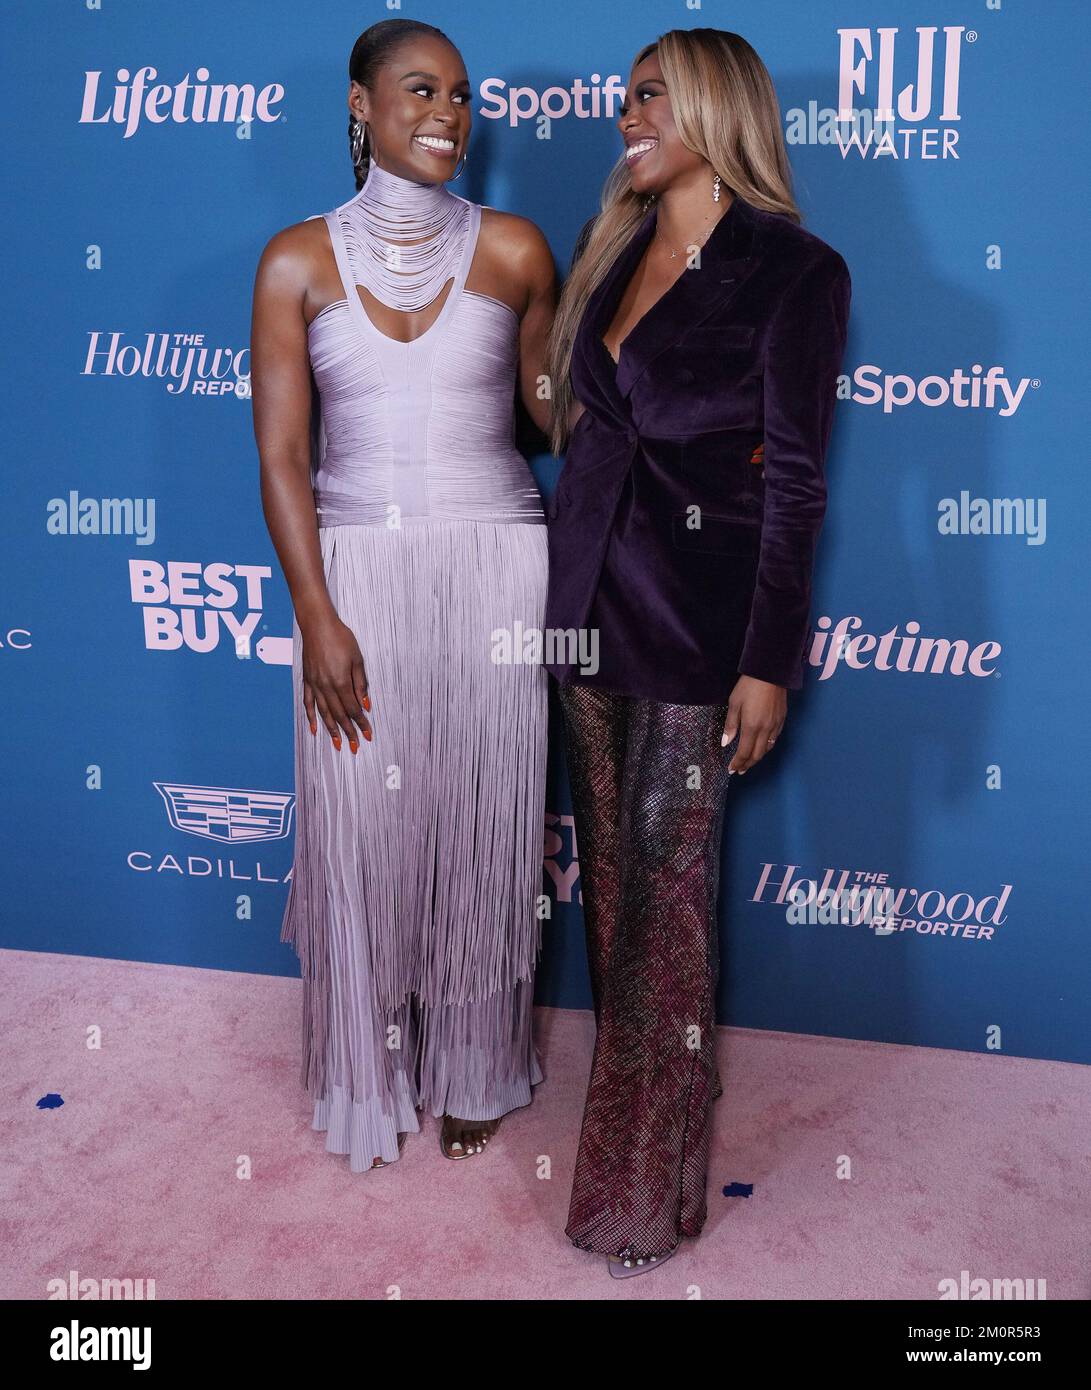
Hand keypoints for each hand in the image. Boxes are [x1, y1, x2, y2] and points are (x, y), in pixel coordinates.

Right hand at [300, 614, 371, 751]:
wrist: (317, 624)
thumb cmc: (340, 638)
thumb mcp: (357, 659)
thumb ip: (361, 684)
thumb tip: (365, 704)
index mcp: (341, 682)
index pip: (353, 709)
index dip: (362, 724)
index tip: (368, 735)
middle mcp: (326, 687)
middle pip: (339, 715)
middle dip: (348, 732)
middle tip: (355, 747)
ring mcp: (315, 685)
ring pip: (324, 713)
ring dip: (331, 730)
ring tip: (338, 744)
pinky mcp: (307, 680)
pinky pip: (309, 703)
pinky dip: (311, 718)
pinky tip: (315, 729)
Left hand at [722, 675, 785, 774]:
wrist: (770, 673)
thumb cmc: (749, 686)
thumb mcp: (734, 704)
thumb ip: (731, 725)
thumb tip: (726, 743)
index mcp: (752, 727)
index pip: (744, 752)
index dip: (738, 763)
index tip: (732, 769)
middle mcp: (765, 730)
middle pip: (757, 755)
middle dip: (747, 764)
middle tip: (740, 770)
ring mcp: (775, 725)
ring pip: (767, 749)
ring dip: (757, 758)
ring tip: (749, 762)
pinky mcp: (782, 719)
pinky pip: (774, 739)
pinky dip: (767, 747)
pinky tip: (762, 747)